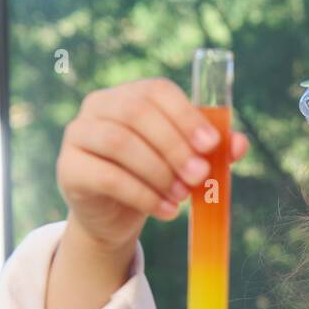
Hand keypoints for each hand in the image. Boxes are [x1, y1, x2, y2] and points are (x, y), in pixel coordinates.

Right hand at [56, 77, 248, 252]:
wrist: (115, 217)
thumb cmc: (153, 179)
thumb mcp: (184, 162)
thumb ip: (212, 150)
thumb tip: (239, 143)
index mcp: (128, 94)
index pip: (156, 90)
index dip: (185, 114)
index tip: (211, 144)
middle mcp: (98, 106)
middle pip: (137, 113)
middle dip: (174, 146)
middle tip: (199, 175)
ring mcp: (78, 135)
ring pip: (119, 143)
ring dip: (158, 172)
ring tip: (182, 197)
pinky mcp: (69, 169)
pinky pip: (107, 177)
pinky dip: (143, 196)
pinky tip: (167, 212)